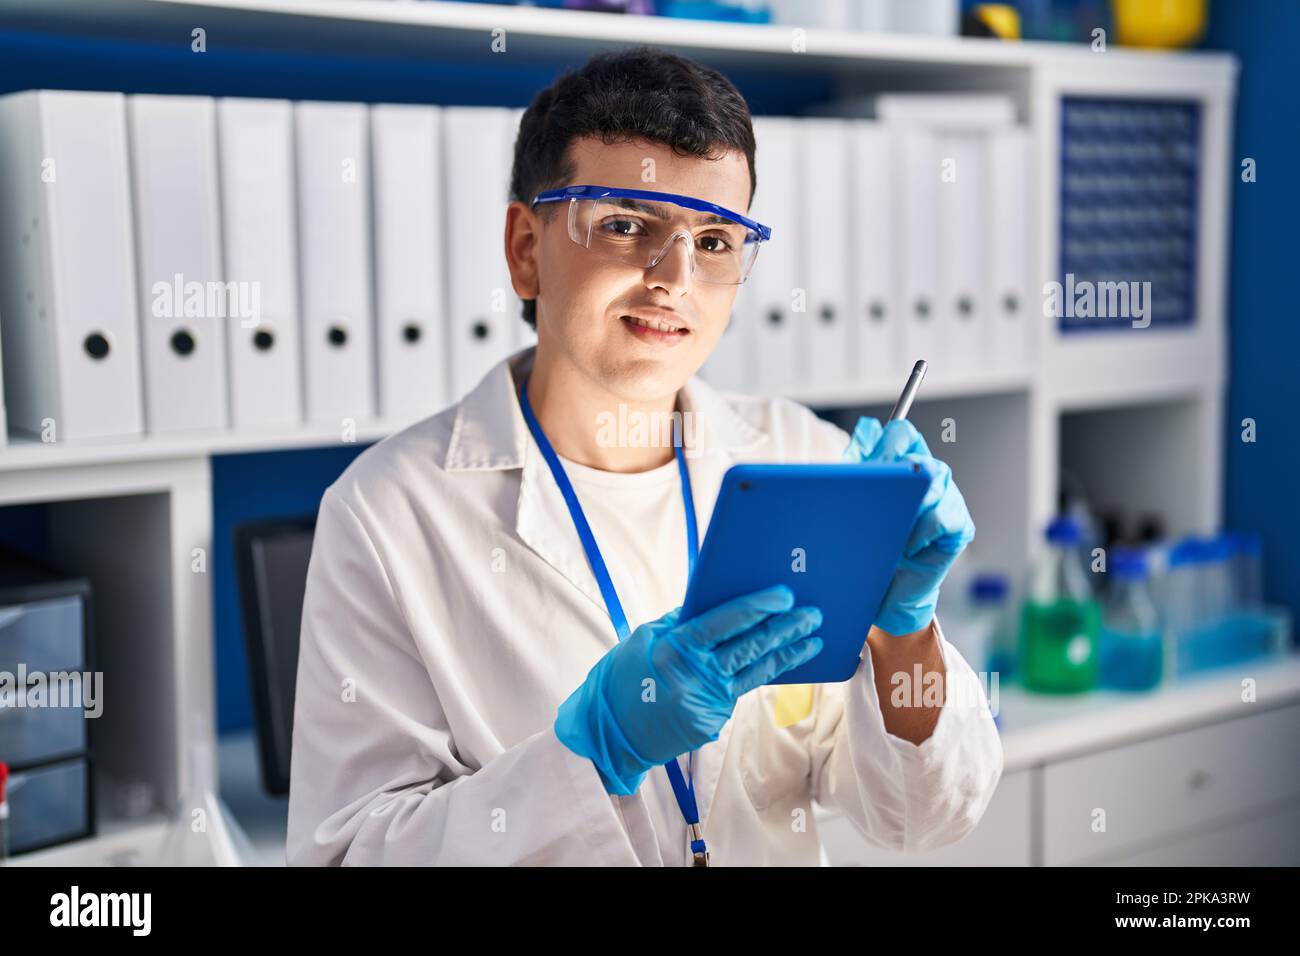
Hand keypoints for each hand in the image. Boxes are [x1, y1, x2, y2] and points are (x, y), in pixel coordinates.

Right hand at [554, 585, 823, 794]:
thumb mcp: (642, 640)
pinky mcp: (713, 720)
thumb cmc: (621, 681)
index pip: (724, 622)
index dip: (756, 607)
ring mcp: (707, 701)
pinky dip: (760, 673)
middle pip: (750, 647)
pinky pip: (740, 690)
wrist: (608, 735)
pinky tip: (781, 660)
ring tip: (812, 639)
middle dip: (785, 628)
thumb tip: (711, 602)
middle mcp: (695, 675)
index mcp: (675, 648)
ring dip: (786, 652)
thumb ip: (678, 622)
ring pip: (755, 671)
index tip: (783, 595)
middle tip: (812, 614)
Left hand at [842, 417, 974, 635]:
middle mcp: (925, 477)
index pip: (898, 433)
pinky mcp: (958, 526)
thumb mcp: (854, 507)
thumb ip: (857, 468)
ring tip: (893, 517)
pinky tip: (907, 544)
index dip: (881, 442)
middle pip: (915, 447)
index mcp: (900, 466)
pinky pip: (945, 516)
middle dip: (894, 464)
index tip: (863, 463)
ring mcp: (945, 498)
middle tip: (877, 486)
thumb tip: (866, 430)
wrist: (886, 596)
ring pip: (935, 476)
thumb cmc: (868, 550)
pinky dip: (924, 527)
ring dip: (911, 495)